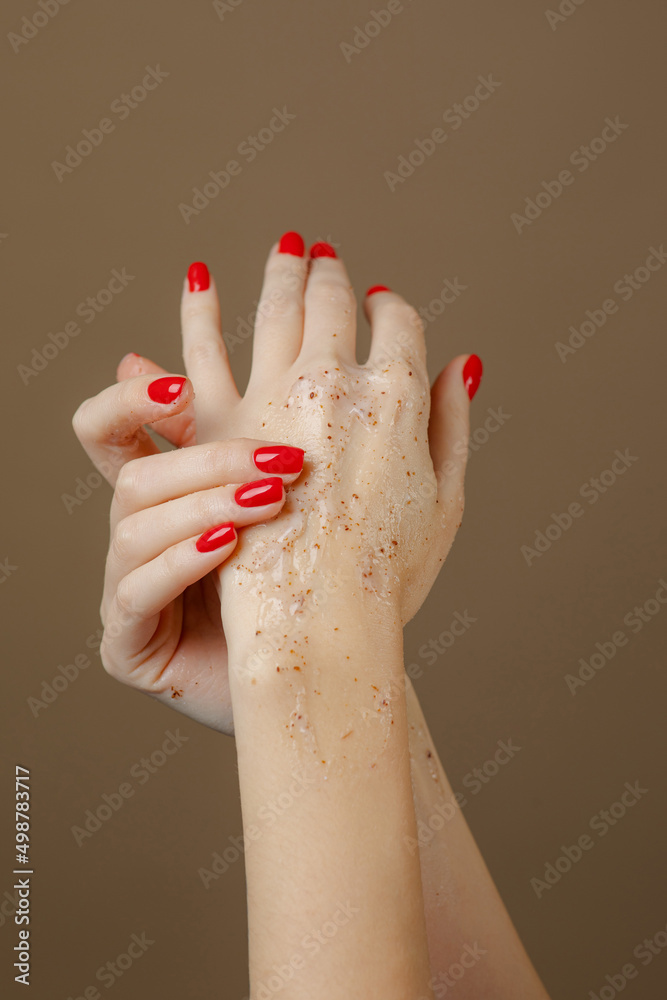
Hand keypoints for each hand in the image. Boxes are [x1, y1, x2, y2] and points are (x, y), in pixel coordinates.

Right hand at [71, 365, 303, 733]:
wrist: (306, 674)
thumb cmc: (292, 584)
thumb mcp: (275, 499)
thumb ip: (249, 438)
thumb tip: (219, 363)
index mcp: (160, 499)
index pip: (106, 432)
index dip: (129, 402)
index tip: (183, 383)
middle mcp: (134, 540)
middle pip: (133, 477)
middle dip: (208, 461)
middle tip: (280, 459)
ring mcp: (123, 592)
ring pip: (134, 527)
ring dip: (205, 506)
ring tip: (268, 501)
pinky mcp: (127, 645)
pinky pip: (137, 591)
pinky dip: (182, 561)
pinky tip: (227, 546)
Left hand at [177, 241, 480, 653]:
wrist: (320, 621)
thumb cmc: (391, 573)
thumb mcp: (446, 499)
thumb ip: (453, 424)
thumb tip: (465, 363)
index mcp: (398, 396)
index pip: (397, 324)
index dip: (389, 309)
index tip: (379, 303)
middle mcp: (336, 382)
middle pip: (333, 304)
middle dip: (330, 275)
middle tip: (322, 255)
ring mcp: (275, 399)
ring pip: (276, 310)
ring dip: (282, 273)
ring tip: (285, 248)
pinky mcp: (223, 424)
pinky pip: (202, 349)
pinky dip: (200, 309)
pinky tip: (199, 281)